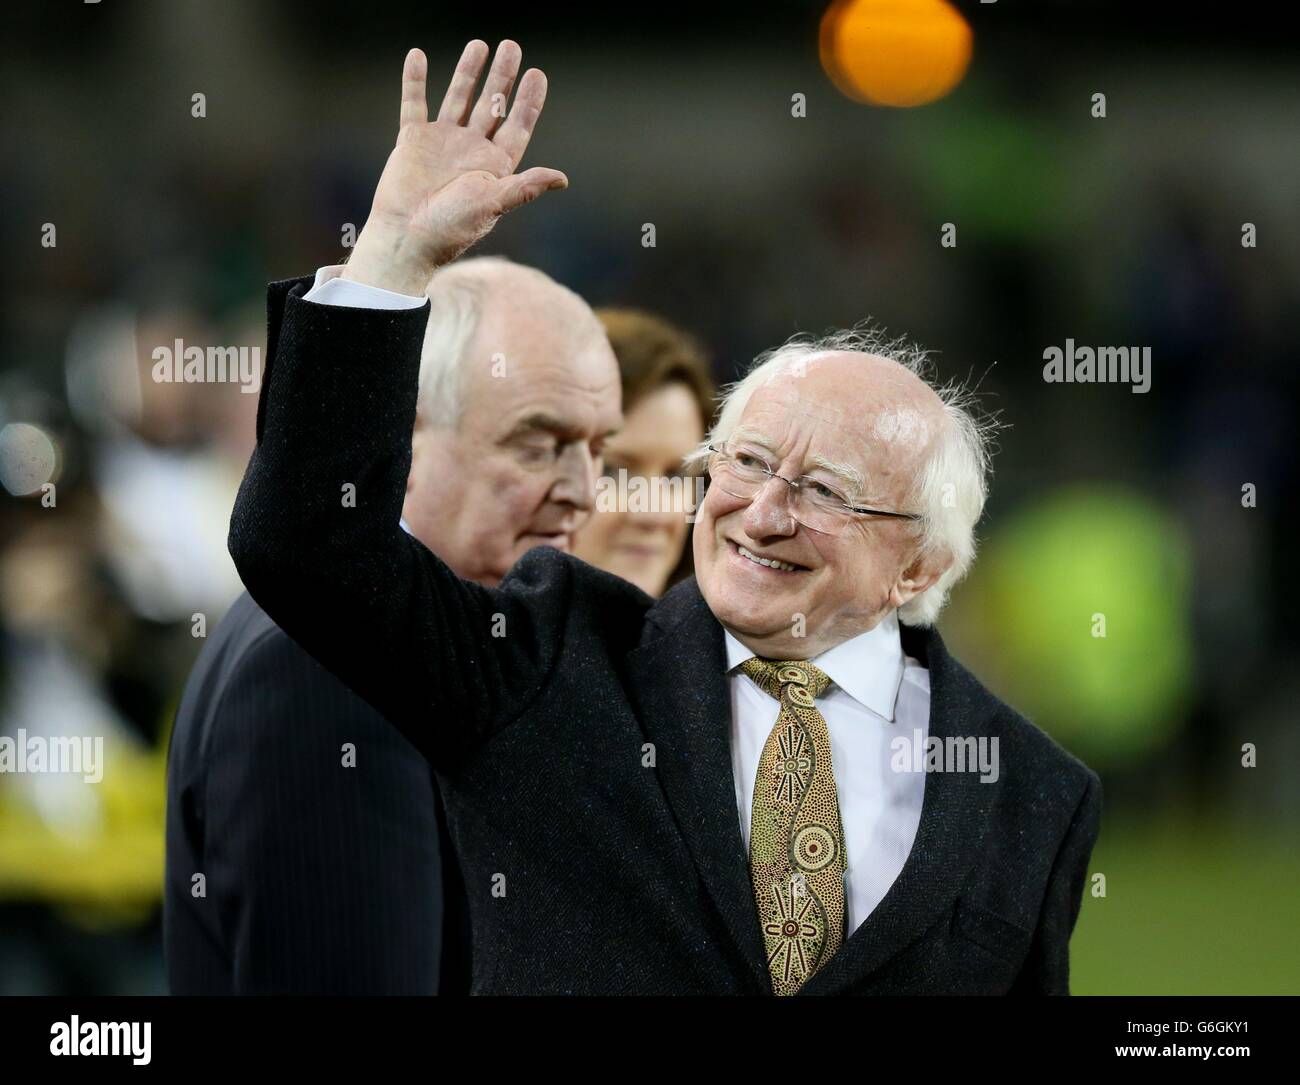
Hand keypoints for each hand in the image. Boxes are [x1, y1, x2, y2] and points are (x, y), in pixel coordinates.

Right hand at [342, 41, 566, 295]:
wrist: (407, 237)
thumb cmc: (452, 227)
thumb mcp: (494, 203)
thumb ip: (526, 186)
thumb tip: (563, 179)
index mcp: (495, 165)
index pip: (517, 126)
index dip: (528, 101)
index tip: (537, 74)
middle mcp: (471, 150)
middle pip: (491, 105)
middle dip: (502, 77)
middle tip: (512, 46)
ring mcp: (442, 143)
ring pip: (458, 98)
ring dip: (467, 72)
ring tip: (479, 45)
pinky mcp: (413, 141)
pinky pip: (414, 103)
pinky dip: (415, 81)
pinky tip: (418, 55)